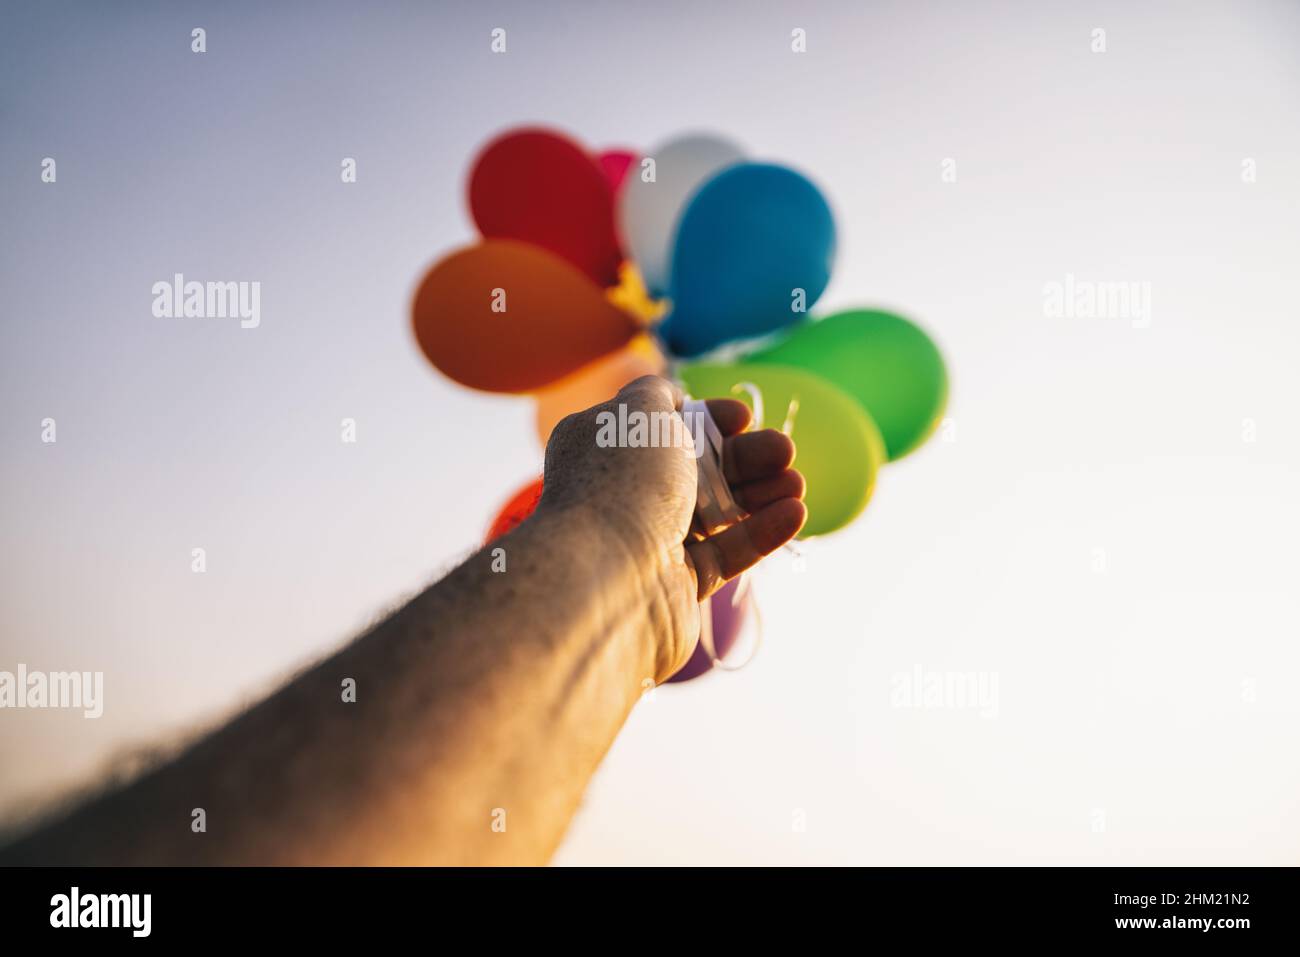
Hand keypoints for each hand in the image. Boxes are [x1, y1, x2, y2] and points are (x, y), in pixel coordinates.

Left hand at [538, 375, 805, 678]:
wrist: (609, 576)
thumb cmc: (624, 483)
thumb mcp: (639, 411)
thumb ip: (657, 392)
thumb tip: (670, 396)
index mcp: (604, 449)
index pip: (663, 426)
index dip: (707, 418)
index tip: (742, 417)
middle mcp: (622, 493)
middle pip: (698, 468)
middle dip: (747, 456)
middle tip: (785, 451)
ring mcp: (650, 541)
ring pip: (717, 512)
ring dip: (761, 493)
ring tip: (796, 484)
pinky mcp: (678, 584)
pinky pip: (726, 553)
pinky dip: (760, 533)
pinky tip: (794, 513)